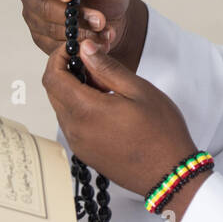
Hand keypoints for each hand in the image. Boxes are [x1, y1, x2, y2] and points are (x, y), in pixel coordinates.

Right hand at [20, 0, 147, 69]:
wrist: (112, 14)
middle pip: (42, 7)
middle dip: (72, 15)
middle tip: (98, 19)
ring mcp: (35, 19)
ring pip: (51, 29)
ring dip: (80, 32)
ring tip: (104, 29)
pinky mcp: (43, 40)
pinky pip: (57, 46)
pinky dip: (80, 45)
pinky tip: (99, 41)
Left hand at [41, 38, 201, 212]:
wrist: (169, 173)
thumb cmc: (161, 134)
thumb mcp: (138, 90)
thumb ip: (107, 68)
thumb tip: (85, 49)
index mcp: (86, 111)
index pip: (52, 77)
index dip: (58, 57)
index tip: (74, 48)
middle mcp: (75, 130)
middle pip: (53, 91)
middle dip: (66, 70)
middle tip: (93, 62)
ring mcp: (78, 144)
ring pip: (61, 107)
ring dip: (73, 90)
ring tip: (105, 85)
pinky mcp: (84, 152)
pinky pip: (72, 123)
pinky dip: (79, 107)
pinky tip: (105, 105)